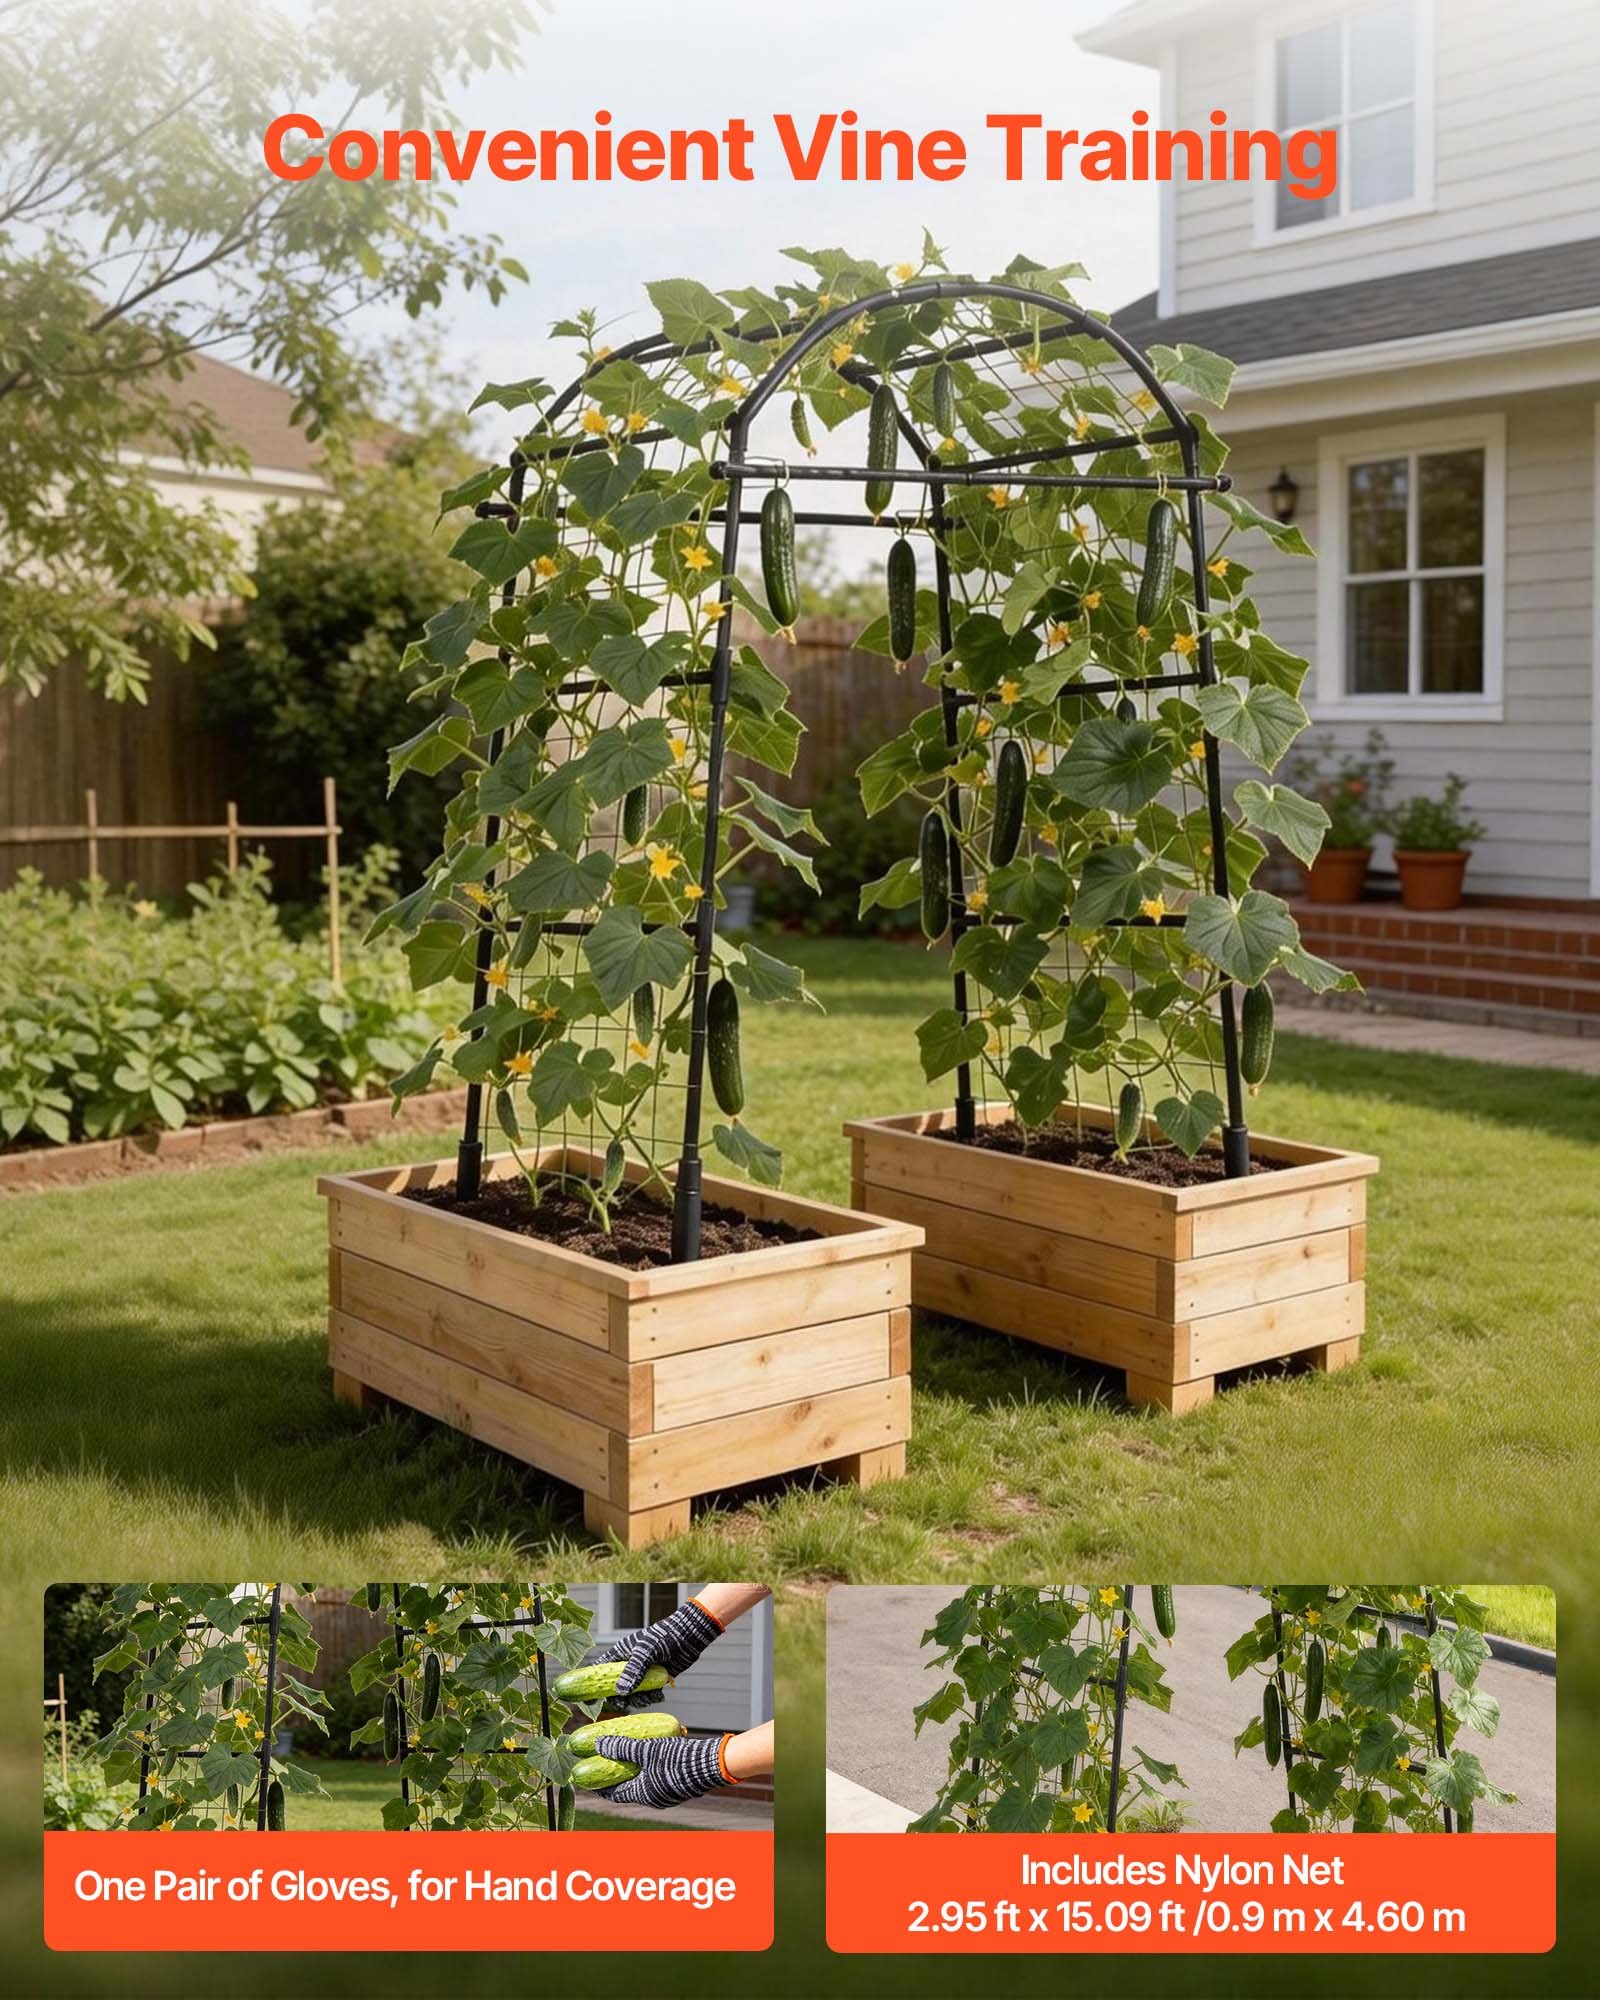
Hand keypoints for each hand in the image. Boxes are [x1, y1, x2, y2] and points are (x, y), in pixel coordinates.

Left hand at [591, 1731, 728, 1809]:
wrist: (711, 1764)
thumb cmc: (678, 1759)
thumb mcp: (646, 1749)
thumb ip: (622, 1747)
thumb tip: (598, 1745)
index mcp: (643, 1794)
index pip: (614, 1793)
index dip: (600, 1784)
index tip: (588, 1774)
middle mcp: (654, 1798)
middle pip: (627, 1788)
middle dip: (615, 1775)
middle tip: (605, 1762)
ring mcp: (667, 1793)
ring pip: (643, 1783)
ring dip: (632, 1771)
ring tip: (626, 1755)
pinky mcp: (678, 1785)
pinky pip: (656, 1778)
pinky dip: (647, 1768)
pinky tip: (649, 1753)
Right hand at [592, 1597, 722, 1694]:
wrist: (688, 1636)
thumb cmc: (664, 1636)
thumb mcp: (645, 1651)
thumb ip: (633, 1671)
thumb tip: (621, 1692)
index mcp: (621, 1654)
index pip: (600, 1670)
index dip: (592, 1684)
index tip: (587, 1701)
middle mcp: (629, 1665)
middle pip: (615, 1688)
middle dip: (619, 1698)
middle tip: (624, 1703)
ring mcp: (642, 1674)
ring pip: (632, 1695)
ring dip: (639, 1700)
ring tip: (649, 1696)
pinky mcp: (656, 1680)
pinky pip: (648, 1695)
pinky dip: (652, 1698)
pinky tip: (659, 1695)